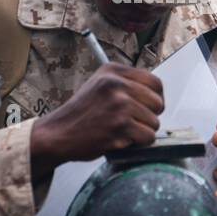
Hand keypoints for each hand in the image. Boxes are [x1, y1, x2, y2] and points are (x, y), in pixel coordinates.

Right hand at [30, 63, 164, 178]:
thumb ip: (125, 84)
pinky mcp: (120, 126)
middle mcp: (117, 84)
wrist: (58, 133)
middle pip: (158, 103)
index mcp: (113, 71)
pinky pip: (147, 137)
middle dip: (149, 116)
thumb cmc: (80, 113)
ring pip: (154, 122)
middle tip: (133, 123)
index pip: (155, 83)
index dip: (156, 98)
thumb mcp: (99, 85)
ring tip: (121, 131)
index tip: (148, 107)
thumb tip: (156, 95)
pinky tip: (120, 139)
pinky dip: (137, 143)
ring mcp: (119, 105)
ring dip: (142, 132)